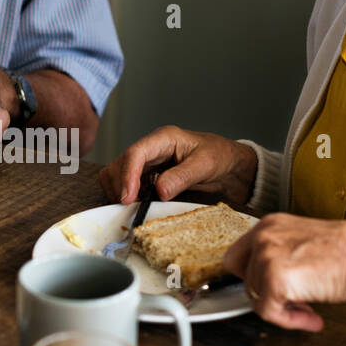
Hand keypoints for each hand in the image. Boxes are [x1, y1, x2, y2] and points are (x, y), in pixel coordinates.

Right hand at [98, 126, 257, 205]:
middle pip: (120, 164)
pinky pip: (127, 183)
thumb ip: (182, 177)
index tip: (127, 197)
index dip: (127, 175)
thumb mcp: (205, 165)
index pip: (136, 153)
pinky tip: (140, 203)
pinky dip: (128, 194)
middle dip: (120, 185)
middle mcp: (151, 148)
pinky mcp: (147, 174)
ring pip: (118, 173)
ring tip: (136, 205)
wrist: (227, 164)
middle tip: (130, 206)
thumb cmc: (219, 156)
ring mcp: (147, 161)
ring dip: (121, 190)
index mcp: (163, 138)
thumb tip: (159, 191)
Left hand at [224, 214, 345, 330]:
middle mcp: (264, 236)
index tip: (272, 288)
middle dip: (267, 293)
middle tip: (293, 300)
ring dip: (283, 308)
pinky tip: (313, 318)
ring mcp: (267, 257)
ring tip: (311, 307)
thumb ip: (283, 254)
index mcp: (270, 224)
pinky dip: (289, 321)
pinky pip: (269, 313)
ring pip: (257, 298)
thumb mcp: (306, 240)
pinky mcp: (275, 280)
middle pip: (244, 279)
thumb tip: (270, 277)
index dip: (253, 277)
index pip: (238, 256)